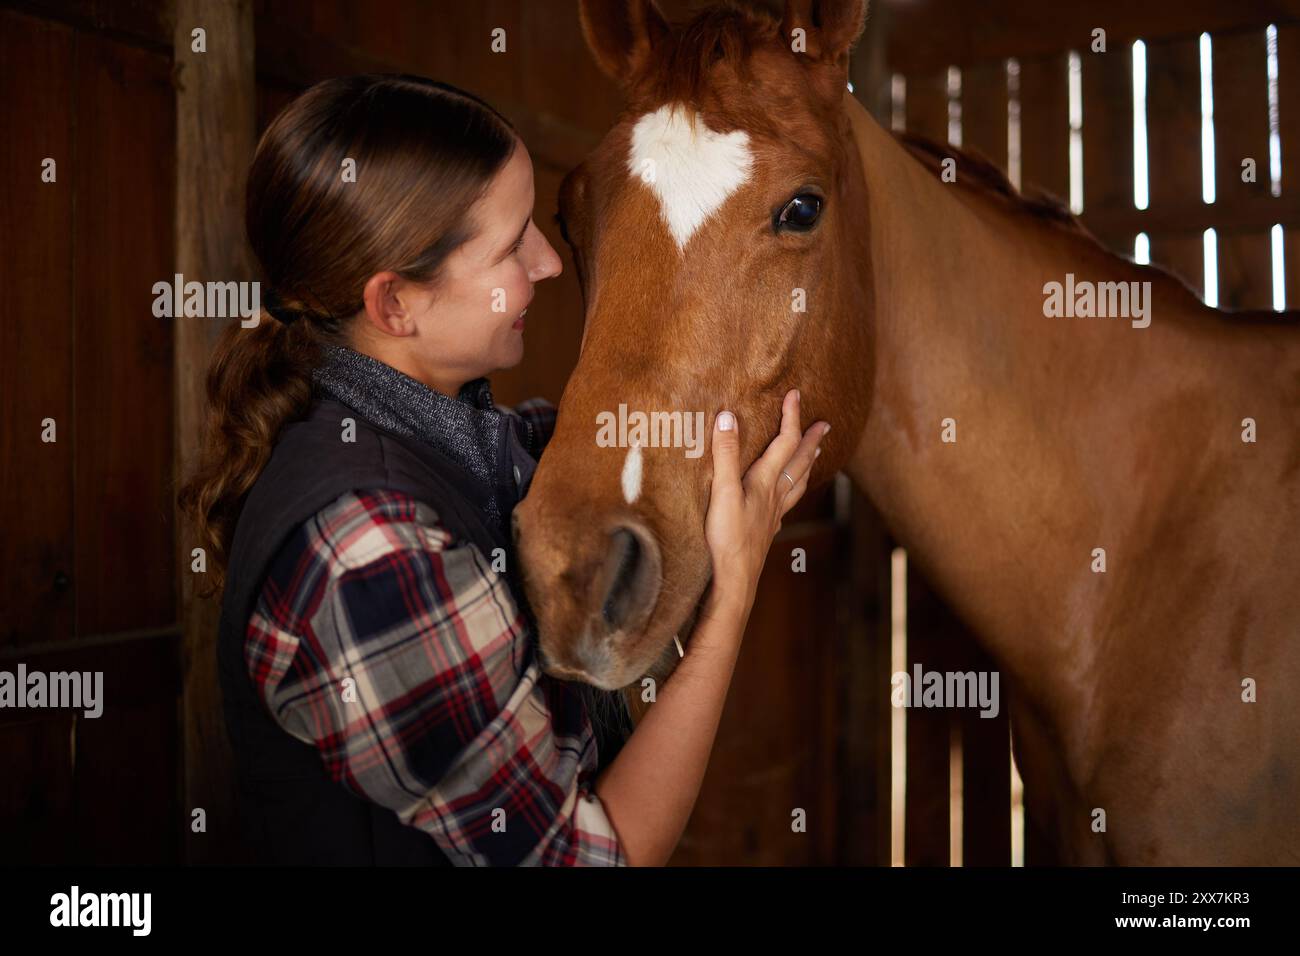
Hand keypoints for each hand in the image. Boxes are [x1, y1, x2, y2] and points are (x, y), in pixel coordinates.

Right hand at [702, 389, 829, 619]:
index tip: (795, 394)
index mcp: (766, 482)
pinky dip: (792, 493)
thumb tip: (729, 417)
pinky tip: (788, 498)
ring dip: (808, 465)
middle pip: (800, 462)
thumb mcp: (722, 491)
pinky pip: (787, 504)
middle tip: (825, 424)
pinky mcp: (767, 529)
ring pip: (798, 484)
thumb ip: (725, 454)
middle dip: (811, 440)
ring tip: (817, 455)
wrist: (735, 579)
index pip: (785, 442)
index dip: (791, 417)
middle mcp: (775, 496)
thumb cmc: (728, 537)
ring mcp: (774, 514)